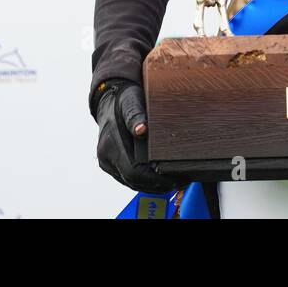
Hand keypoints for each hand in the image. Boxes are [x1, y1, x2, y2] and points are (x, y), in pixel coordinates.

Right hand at [95, 79, 186, 193]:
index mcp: (111, 144)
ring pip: (131, 182)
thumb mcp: (131, 102)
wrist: (109, 100)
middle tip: (181, 182)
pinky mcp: (111, 164)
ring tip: (175, 182)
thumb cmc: (124, 100)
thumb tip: (141, 130)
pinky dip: (145, 181)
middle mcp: (106, 156)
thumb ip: (136, 116)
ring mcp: (107, 162)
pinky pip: (128, 178)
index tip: (174, 179)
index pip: (134, 172)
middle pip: (133, 181)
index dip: (155, 179)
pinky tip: (161, 179)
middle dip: (158, 185)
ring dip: (152, 186)